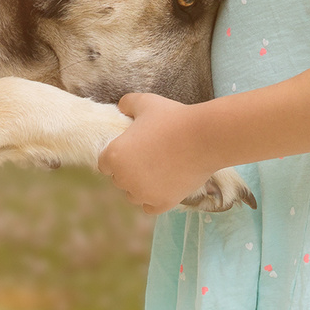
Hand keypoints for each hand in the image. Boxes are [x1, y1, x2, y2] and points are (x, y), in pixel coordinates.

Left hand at [96, 92, 214, 213]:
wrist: (204, 137)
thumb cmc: (172, 118)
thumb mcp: (145, 102)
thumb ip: (127, 103)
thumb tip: (121, 107)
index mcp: (114, 156)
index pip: (105, 163)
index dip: (117, 155)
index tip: (132, 149)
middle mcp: (124, 179)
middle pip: (119, 179)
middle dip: (130, 170)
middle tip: (149, 156)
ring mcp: (143, 194)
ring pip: (133, 195)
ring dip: (141, 186)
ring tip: (158, 169)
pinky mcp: (162, 204)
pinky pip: (150, 207)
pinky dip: (154, 199)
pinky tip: (164, 185)